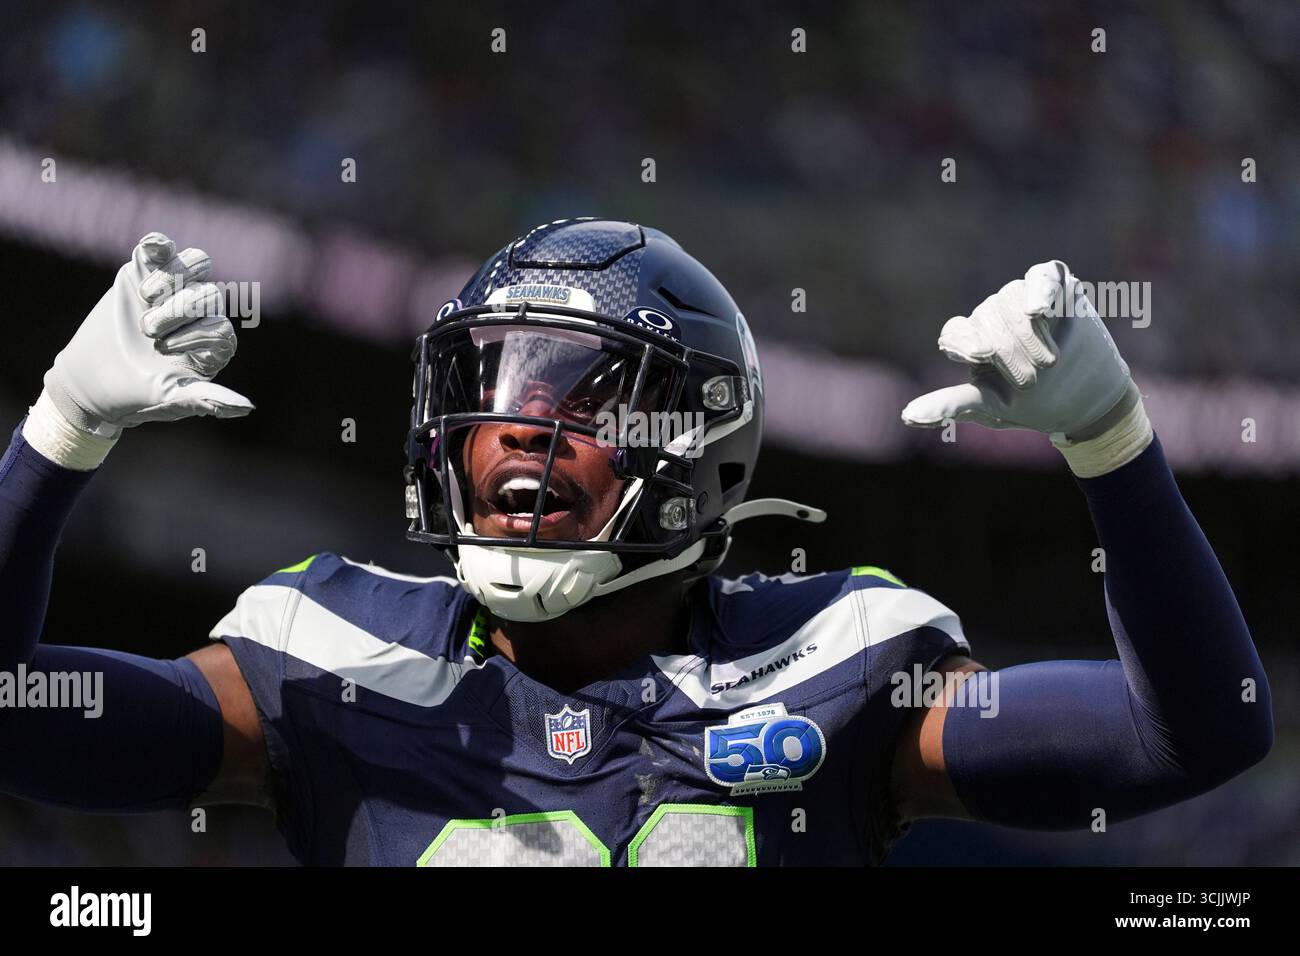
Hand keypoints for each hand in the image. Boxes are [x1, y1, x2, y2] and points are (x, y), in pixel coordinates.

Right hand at [43, 232, 252, 438]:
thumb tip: (248, 407)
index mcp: (215, 340)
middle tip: (148, 331)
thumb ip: (208, 398)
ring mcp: (175, 288)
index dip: (193, 334)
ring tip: (147, 297)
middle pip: (208, 294)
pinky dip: (157, 244)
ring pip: (194, 264)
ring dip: (171, 278)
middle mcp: (202, 311)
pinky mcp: (147, 271)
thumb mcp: (171, 398)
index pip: (221, 325)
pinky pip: (160, 247)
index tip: (164, 349)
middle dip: (177, 311)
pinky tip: (150, 250)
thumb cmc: (140, 392)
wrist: (95, 376)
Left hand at [901, 260, 1136, 442]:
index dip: (965, 343)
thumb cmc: (1034, 406)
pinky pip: (1043, 276)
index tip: (982, 358)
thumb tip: (906, 417)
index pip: (955, 332)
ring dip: (1028, 332)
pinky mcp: (1057, 288)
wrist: (1088, 402)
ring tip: (1049, 362)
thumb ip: (952, 406)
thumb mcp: (991, 409)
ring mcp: (1024, 300)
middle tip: (1031, 381)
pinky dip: (1041, 289)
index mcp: (972, 343)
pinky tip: (1039, 309)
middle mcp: (993, 317)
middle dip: (1008, 351)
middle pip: (985, 316)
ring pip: (1010, 298)